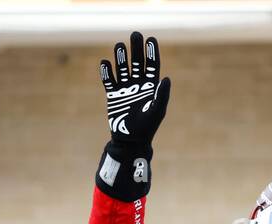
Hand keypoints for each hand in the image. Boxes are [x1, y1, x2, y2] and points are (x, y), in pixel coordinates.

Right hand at [101, 32, 169, 148]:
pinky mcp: (113, 95)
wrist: (130, 141)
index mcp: (151, 88)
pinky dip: (106, 71)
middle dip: (136, 49)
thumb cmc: (146, 128)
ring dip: (121, 57)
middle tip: (135, 34)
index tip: (151, 39)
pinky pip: (109, 80)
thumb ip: (161, 95)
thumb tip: (166, 78)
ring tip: (120, 45)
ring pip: (123, 68)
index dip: (151, 52)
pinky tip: (105, 62)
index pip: (152, 66)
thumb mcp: (156, 111)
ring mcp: (125, 89)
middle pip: (137, 62)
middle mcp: (138, 85)